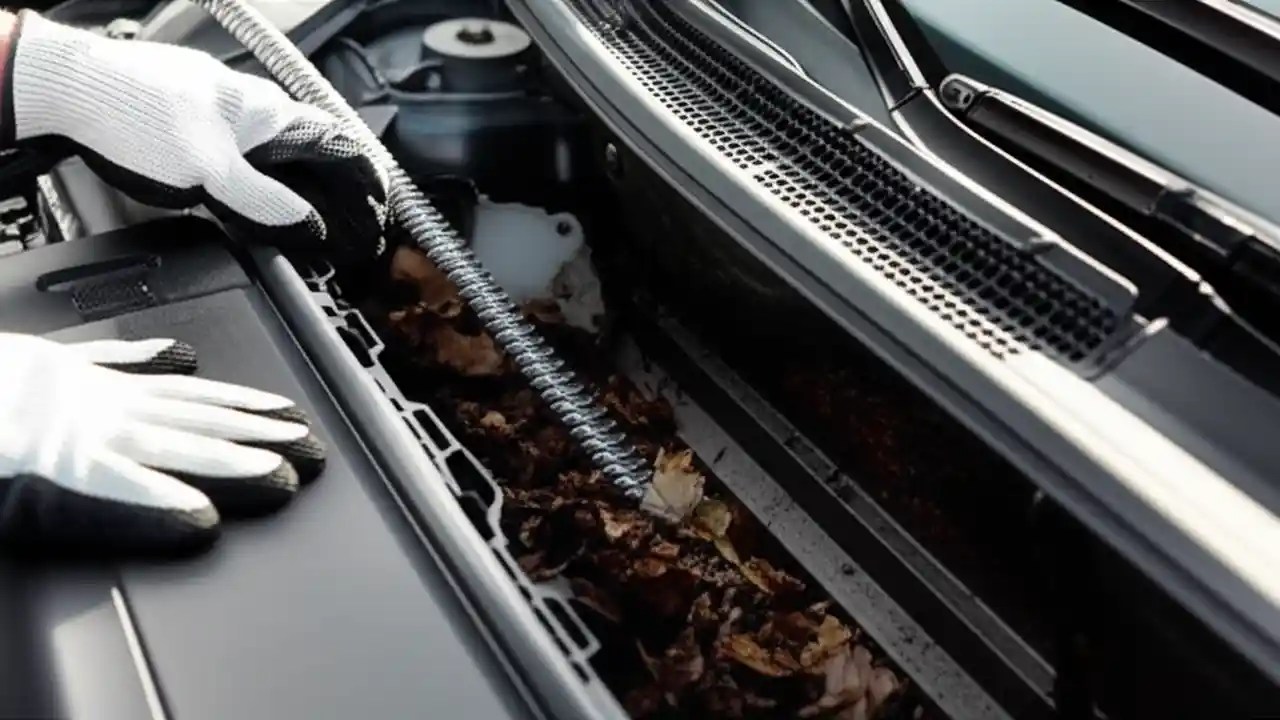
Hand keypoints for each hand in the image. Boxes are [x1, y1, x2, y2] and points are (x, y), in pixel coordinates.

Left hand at [0, 333, 324, 554]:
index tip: (243, 500)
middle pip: (178, 437)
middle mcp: (79, 418)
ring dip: (232, 414)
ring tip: (283, 419)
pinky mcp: (54, 365)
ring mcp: (74, 388)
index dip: (192, 492)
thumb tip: (157, 488)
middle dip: (246, 451)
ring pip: (169, 402)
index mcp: (51, 455)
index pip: (138, 481)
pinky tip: (188, 361)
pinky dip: (158, 362)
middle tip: (303, 457)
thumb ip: (73, 483)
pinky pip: (118, 362)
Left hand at [2, 11, 386, 262]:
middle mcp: (254, 113)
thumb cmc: (132, 114)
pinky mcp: (196, 131)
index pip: (341, 149)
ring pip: (282, 163)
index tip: (381, 217)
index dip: (368, 186)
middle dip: (340, 199)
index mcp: (270, 114)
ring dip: (305, 198)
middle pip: (315, 160)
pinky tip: (263, 212)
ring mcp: (224, 120)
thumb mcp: (210, 173)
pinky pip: (251, 165)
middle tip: (353, 236)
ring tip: (318, 233)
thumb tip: (312, 228)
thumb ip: (265, 205)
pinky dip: (270, 192)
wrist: (65, 90)